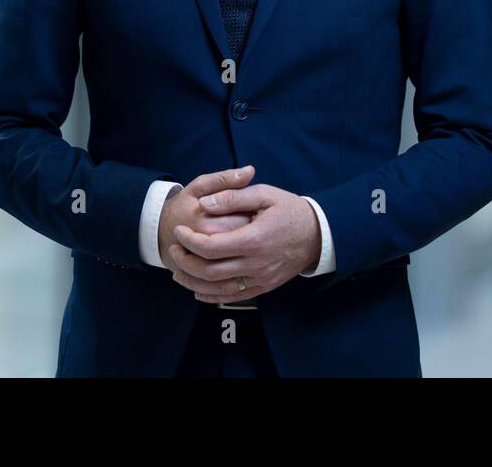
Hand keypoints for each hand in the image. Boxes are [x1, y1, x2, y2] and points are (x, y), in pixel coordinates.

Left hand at [166, 179, 321, 303]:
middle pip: (209, 272)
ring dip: (192, 282)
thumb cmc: (290, 210)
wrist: (318, 234)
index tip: (178, 232)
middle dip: (185, 262)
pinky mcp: (263, 287)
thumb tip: (204, 203)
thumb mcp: (264, 194)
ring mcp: (260, 279)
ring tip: (177, 270)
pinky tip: (197, 290)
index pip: (211, 247)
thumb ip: (232, 197)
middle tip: (173, 250)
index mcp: (255, 239)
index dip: (188, 241)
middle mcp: (256, 264)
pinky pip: (232, 297)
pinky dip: (211, 296)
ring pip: (217, 289)